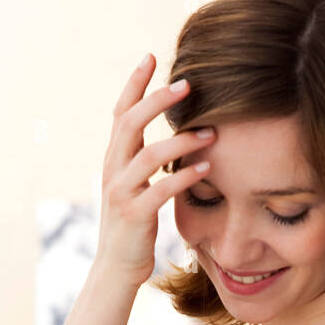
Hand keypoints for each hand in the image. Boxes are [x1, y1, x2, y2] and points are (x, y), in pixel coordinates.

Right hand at [94, 54, 215, 287]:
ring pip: (148, 155)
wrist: (116, 268)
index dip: (134, 83)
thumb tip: (172, 134)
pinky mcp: (134, 215)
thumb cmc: (133, 226)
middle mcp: (112, 170)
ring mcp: (120, 192)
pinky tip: (207, 169)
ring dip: (182, 141)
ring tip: (211, 132)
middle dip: (158, 100)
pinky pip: (160, 190)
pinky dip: (184, 176)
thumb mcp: (134, 186)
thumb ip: (144, 160)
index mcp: (114, 159)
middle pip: (130, 123)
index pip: (120, 112)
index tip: (151, 56)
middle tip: (187, 83)